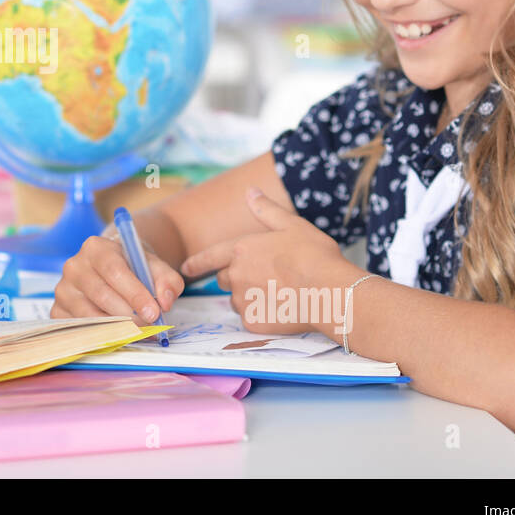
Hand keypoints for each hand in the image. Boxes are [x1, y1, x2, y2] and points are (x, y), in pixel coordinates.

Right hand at [52, 227, 182, 323]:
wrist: (110, 269)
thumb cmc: (132, 267)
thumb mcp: (153, 266)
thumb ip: (167, 279)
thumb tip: (166, 301)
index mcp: (95, 247)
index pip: (114, 271)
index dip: (135, 293)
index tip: (155, 312)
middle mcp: (74, 266)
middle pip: (102, 295)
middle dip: (131, 315)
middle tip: (152, 326)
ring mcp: (63, 290)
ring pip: (91, 315)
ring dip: (119, 328)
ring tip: (141, 332)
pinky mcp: (58, 311)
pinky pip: (81, 329)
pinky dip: (103, 335)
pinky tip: (121, 334)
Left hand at [179, 186, 347, 333]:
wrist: (329, 291)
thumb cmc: (313, 256)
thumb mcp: (291, 224)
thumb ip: (266, 209)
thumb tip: (250, 192)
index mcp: (241, 249)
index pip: (210, 257)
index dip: (197, 262)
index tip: (186, 268)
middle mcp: (236, 275)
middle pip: (225, 279)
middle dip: (236, 277)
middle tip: (265, 277)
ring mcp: (243, 300)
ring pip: (238, 300)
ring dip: (249, 297)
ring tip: (279, 293)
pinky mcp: (253, 322)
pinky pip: (251, 317)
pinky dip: (262, 314)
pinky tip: (282, 309)